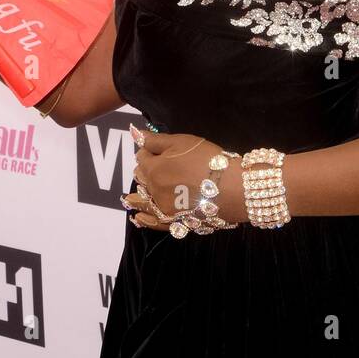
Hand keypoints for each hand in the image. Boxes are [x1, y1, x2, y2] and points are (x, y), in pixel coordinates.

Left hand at [121, 127, 245, 229]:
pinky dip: (145, 220)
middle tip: (150, 167)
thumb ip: (156, 140)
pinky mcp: (175, 220)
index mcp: (153, 168)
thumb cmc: (208, 160)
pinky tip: (138, 218)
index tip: (155, 148)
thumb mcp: (182, 142)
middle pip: (143, 178)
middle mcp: (154, 189)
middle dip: (144, 171)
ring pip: (145, 200)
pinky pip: (154, 222)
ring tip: (128, 199)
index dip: (148, 151)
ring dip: (136, 197)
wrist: (231, 188)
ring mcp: (164, 207)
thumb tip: (136, 135)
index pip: (142, 157)